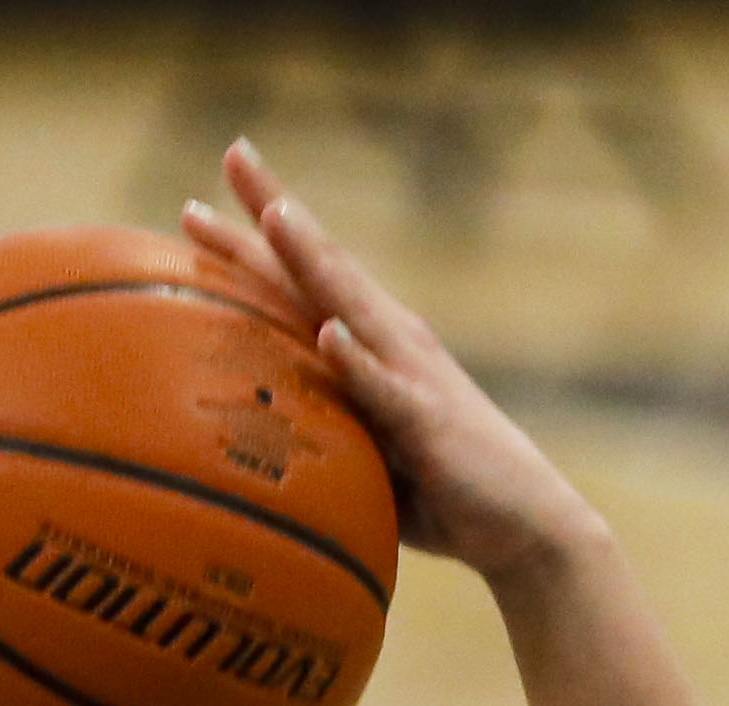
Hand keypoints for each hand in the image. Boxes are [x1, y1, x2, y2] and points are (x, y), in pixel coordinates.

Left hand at [181, 144, 601, 584]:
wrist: (529, 527)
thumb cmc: (445, 495)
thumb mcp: (368, 453)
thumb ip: (319, 428)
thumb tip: (248, 442)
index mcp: (374, 345)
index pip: (307, 279)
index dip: (258, 235)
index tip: (198, 204)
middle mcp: (392, 342)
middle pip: (323, 267)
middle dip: (276, 211)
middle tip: (234, 153)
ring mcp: (411, 376)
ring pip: (351, 306)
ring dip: (312, 260)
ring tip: (275, 215)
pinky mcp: (428, 422)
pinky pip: (386, 389)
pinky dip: (356, 360)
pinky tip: (331, 333)